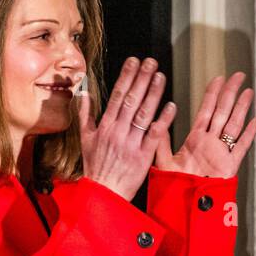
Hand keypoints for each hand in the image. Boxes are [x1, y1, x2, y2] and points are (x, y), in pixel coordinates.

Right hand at [77, 56, 176, 201]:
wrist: (103, 193)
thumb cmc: (95, 167)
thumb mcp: (85, 139)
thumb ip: (85, 115)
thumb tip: (84, 94)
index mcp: (104, 126)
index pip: (117, 96)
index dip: (126, 77)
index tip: (133, 62)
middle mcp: (117, 132)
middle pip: (132, 100)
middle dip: (142, 79)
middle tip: (151, 62)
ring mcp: (131, 143)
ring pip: (144, 114)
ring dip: (153, 94)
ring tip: (160, 76)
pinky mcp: (143, 156)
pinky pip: (155, 135)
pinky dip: (163, 120)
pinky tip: (171, 105)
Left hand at [153, 71, 255, 176]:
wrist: (181, 206)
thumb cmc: (173, 185)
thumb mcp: (163, 160)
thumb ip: (161, 141)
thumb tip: (156, 121)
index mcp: (194, 139)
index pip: (205, 111)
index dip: (212, 95)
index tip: (217, 79)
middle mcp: (209, 142)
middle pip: (222, 112)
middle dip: (230, 94)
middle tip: (237, 76)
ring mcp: (221, 152)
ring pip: (233, 125)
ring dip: (241, 108)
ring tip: (248, 91)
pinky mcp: (229, 165)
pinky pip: (241, 146)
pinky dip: (249, 134)